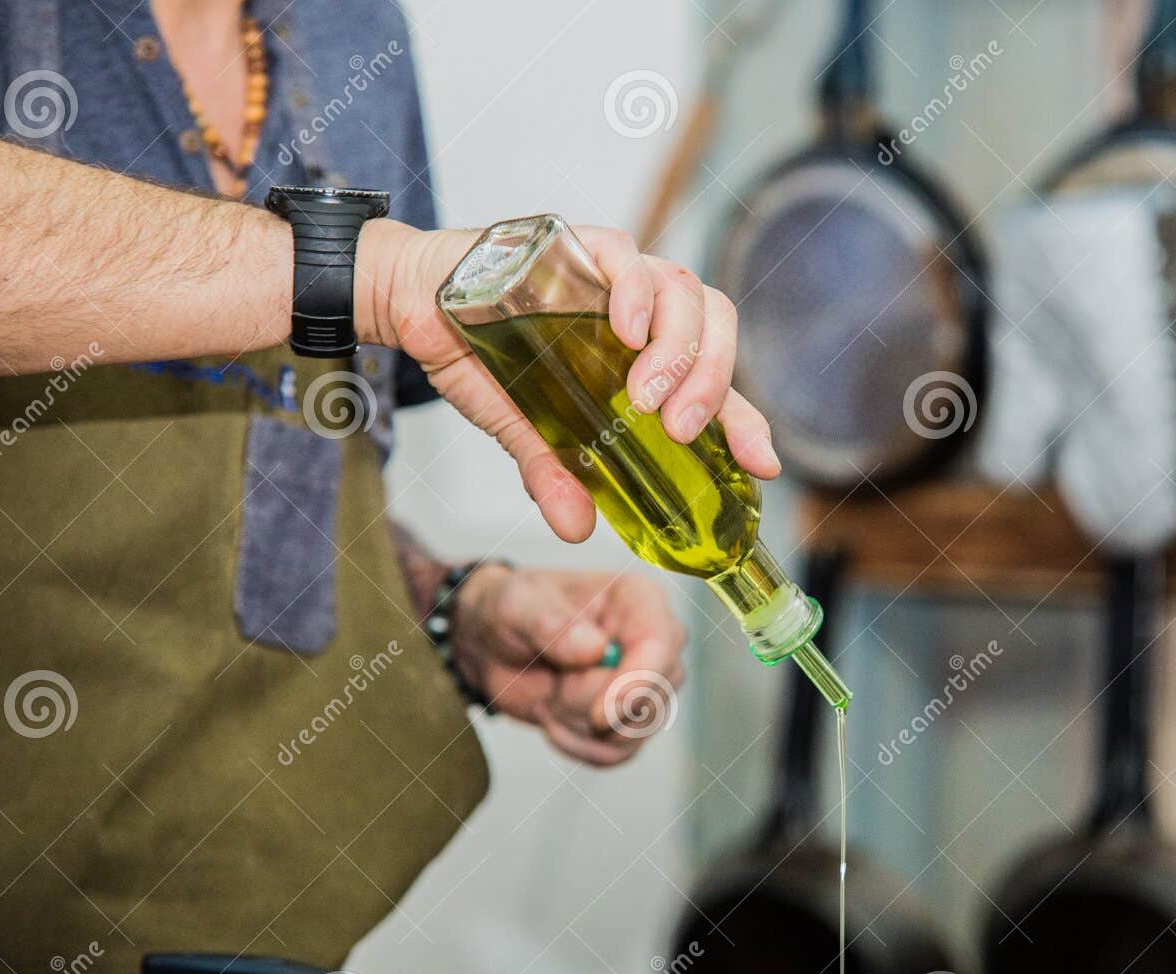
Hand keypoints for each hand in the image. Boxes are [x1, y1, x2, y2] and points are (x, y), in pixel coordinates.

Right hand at [355, 219, 778, 542]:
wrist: (414, 299)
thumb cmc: (480, 353)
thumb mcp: (521, 426)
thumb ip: (553, 470)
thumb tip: (575, 529)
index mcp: (647, 355)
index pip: (717, 383)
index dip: (746, 421)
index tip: (761, 464)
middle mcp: (644, 310)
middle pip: (717, 326)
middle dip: (712, 382)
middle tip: (679, 429)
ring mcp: (617, 274)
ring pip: (684, 290)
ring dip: (677, 348)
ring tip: (645, 396)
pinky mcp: (580, 242)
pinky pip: (625, 255)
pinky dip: (633, 292)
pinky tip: (623, 329)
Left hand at [450, 566, 686, 766]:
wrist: (498, 645)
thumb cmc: (514, 610)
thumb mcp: (516, 606)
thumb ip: (551, 624)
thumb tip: (595, 649)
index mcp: (638, 599)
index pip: (659, 646)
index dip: (636, 685)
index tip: (599, 716)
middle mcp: (656, 641)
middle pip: (653, 698)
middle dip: (590, 706)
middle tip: (554, 683)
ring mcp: (649, 683)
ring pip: (632, 732)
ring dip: (578, 725)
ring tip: (550, 696)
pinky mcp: (633, 718)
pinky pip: (616, 753)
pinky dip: (578, 745)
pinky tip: (555, 719)